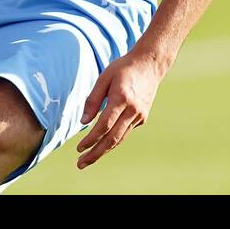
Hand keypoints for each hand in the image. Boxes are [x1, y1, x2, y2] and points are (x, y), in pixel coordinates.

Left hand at [75, 49, 166, 168]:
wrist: (150, 64)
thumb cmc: (124, 68)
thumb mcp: (104, 77)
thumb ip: (93, 99)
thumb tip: (83, 122)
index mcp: (121, 98)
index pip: (104, 125)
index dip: (90, 139)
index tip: (79, 148)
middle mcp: (132, 110)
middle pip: (112, 138)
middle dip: (95, 153)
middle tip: (80, 164)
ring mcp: (139, 115)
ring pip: (119, 139)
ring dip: (103, 150)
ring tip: (88, 159)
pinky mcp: (142, 117)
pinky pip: (125, 132)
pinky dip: (113, 139)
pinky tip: (103, 142)